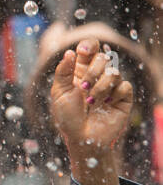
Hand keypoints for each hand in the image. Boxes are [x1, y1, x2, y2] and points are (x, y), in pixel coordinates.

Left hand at [50, 38, 133, 156]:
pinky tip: (106, 105)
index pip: (89, 49)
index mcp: (80, 71)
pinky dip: (113, 95)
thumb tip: (69, 52)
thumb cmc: (68, 117)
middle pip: (103, 57)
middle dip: (92, 71)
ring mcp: (111, 86)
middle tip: (83, 87)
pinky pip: (124, 86)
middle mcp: (97, 75)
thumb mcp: (59, 93)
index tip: (82, 52)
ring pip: (114, 72)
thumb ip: (63, 72)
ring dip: (100, 87)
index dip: (88, 45)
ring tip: (91, 102)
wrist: (82, 138)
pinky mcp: (123, 97)